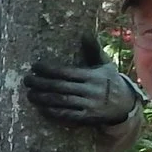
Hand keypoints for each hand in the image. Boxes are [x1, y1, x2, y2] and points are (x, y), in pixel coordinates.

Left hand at [23, 34, 140, 127]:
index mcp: (93, 76)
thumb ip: (93, 50)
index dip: (49, 70)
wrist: (125, 105)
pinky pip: (67, 116)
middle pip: (61, 87)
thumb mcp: (105, 64)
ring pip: (62, 102)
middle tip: (26, 80)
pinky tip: (41, 108)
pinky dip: (53, 113)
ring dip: (43, 99)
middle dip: (41, 84)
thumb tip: (85, 32)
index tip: (34, 66)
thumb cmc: (109, 80)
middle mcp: (91, 91)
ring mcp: (89, 106)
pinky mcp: (88, 118)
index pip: (66, 72)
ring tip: (29, 94)